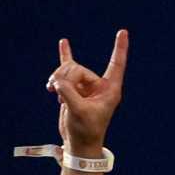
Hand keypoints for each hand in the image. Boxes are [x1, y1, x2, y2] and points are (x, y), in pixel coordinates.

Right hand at [48, 31, 128, 153]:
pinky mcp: (73, 87)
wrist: (77, 142)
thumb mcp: (79, 112)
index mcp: (110, 90)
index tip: (123, 32)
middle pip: (78, 69)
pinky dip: (65, 56)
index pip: (116, 64)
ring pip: (68, 71)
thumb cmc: (85, 130)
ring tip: (51, 90)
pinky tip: (63, 42)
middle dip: (64, 77)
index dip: (120, 48)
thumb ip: (68, 93)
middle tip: (58, 93)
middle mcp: (99, 85)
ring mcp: (85, 85)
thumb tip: (57, 80)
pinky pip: (68, 67)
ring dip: (57, 78)